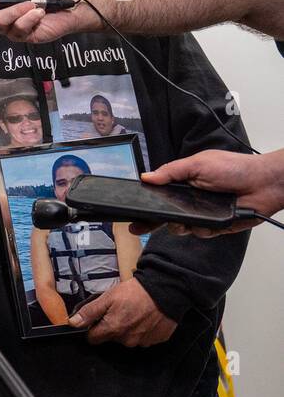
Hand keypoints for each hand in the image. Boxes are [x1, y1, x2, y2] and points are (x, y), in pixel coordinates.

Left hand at [68, 278, 175, 346]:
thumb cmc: (135, 292)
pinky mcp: (156, 339)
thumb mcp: (108, 298)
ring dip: (128, 329)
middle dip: (111, 327)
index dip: (92, 329)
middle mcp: (128, 340)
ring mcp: (143, 341)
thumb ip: (89, 312)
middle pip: (111, 338)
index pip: (93, 338)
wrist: (165, 290)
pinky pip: (143, 338)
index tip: (97, 320)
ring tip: (133, 312)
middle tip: (119, 311)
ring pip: (127, 338)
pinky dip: (142, 330)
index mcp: (113, 330)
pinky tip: (145, 317)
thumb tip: (73, 323)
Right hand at [131, 149, 283, 237]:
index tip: (132, 209)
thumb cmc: (235, 168)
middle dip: (151, 222)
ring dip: (180, 226)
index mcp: (183, 182)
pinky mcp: (215, 226)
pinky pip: (201, 233)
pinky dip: (203, 230)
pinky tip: (209, 223)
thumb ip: (171, 171)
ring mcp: (202, 213)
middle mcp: (190, 199)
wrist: (264, 183)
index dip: (145, 202)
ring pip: (180, 227)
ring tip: (184, 221)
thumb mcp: (198, 163)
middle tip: (138, 227)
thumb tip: (146, 176)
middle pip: (164, 214)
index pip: (158, 194)